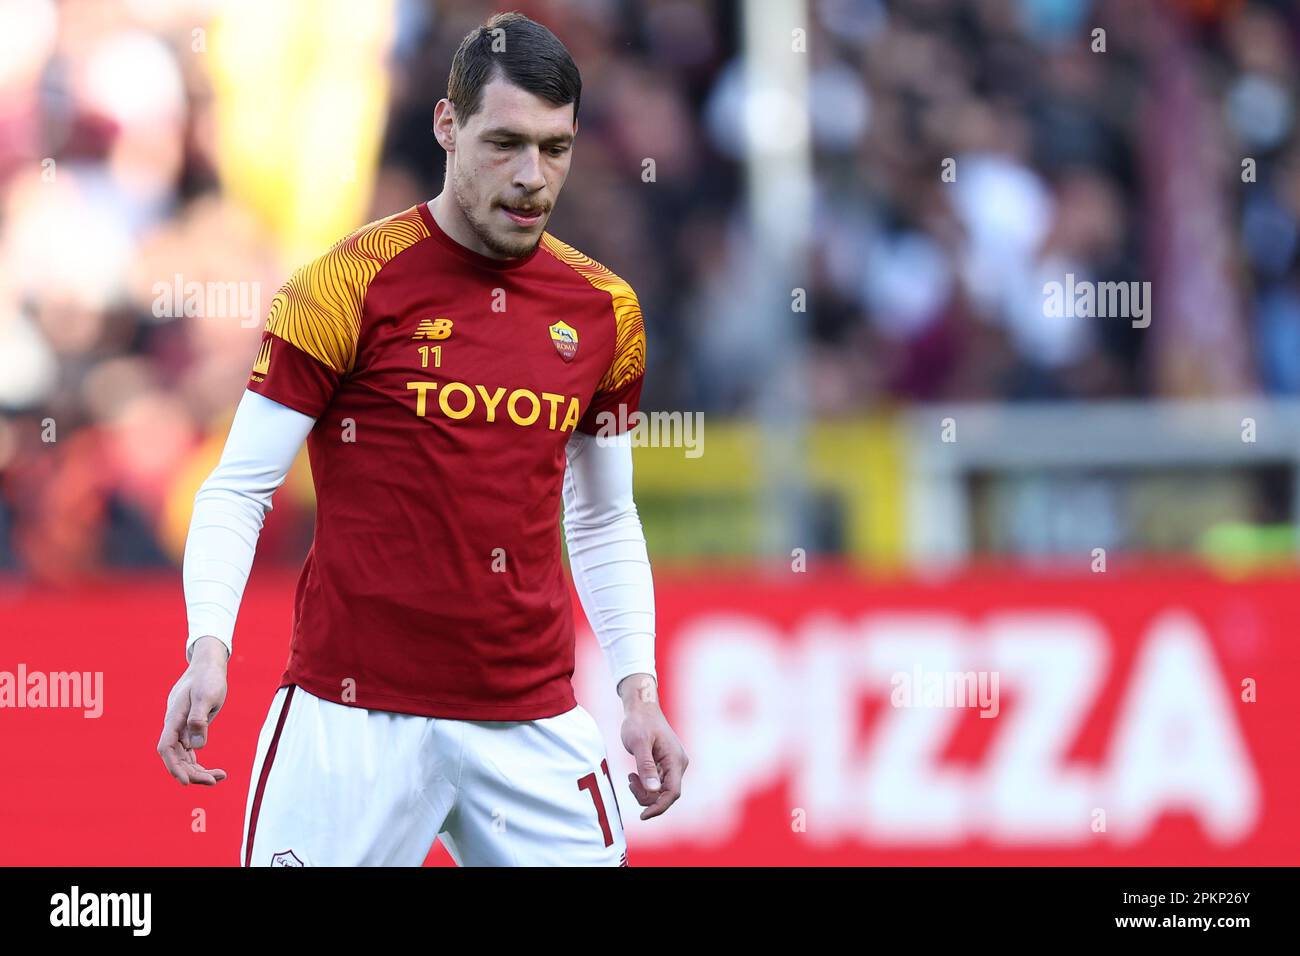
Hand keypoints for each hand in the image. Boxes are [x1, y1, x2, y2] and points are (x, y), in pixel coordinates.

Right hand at [157, 636, 229, 785]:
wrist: (208, 665)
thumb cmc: (208, 678)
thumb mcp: (206, 695)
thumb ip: (199, 719)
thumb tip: (198, 745)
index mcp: (174, 718)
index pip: (166, 748)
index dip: (173, 766)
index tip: (186, 781)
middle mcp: (174, 726)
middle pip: (176, 757)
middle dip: (193, 772)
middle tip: (214, 781)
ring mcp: (181, 728)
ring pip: (184, 756)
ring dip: (198, 770)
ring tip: (221, 777)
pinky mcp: (189, 728)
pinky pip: (190, 751)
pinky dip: (200, 762)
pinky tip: (214, 772)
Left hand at [618, 674, 686, 819]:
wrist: (641, 707)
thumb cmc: (639, 722)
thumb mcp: (638, 743)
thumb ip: (645, 766)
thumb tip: (653, 791)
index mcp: (675, 760)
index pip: (672, 793)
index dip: (658, 807)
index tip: (643, 816)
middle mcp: (679, 763)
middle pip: (665, 794)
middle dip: (646, 796)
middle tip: (629, 781)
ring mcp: (674, 764)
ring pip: (661, 790)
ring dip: (644, 790)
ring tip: (630, 777)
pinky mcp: (667, 764)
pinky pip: (658, 784)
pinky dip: (645, 784)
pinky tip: (634, 775)